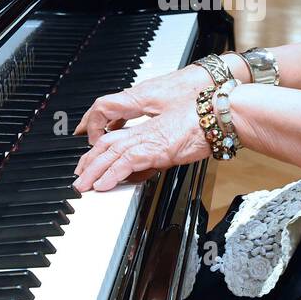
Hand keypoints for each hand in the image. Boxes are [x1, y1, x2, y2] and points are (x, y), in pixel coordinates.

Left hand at [72, 97, 210, 191]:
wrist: (222, 114)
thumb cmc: (209, 122)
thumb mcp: (181, 138)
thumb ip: (165, 151)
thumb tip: (155, 163)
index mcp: (150, 128)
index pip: (116, 138)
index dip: (99, 151)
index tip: (90, 162)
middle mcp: (145, 132)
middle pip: (107, 145)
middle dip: (89, 162)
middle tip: (79, 176)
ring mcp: (150, 139)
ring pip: (111, 154)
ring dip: (94, 171)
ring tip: (83, 185)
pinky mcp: (156, 148)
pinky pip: (126, 163)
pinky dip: (111, 174)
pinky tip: (102, 184)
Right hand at [74, 64, 216, 142]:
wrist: (216, 77)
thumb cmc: (198, 94)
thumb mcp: (172, 125)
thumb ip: (152, 143)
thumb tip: (138, 162)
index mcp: (138, 98)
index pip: (102, 108)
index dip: (92, 127)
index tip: (92, 143)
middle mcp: (140, 93)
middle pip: (105, 106)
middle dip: (92, 124)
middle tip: (82, 139)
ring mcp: (148, 92)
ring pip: (118, 106)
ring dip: (106, 122)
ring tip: (97, 137)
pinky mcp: (159, 94)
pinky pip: (130, 106)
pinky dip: (121, 118)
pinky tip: (124, 128)